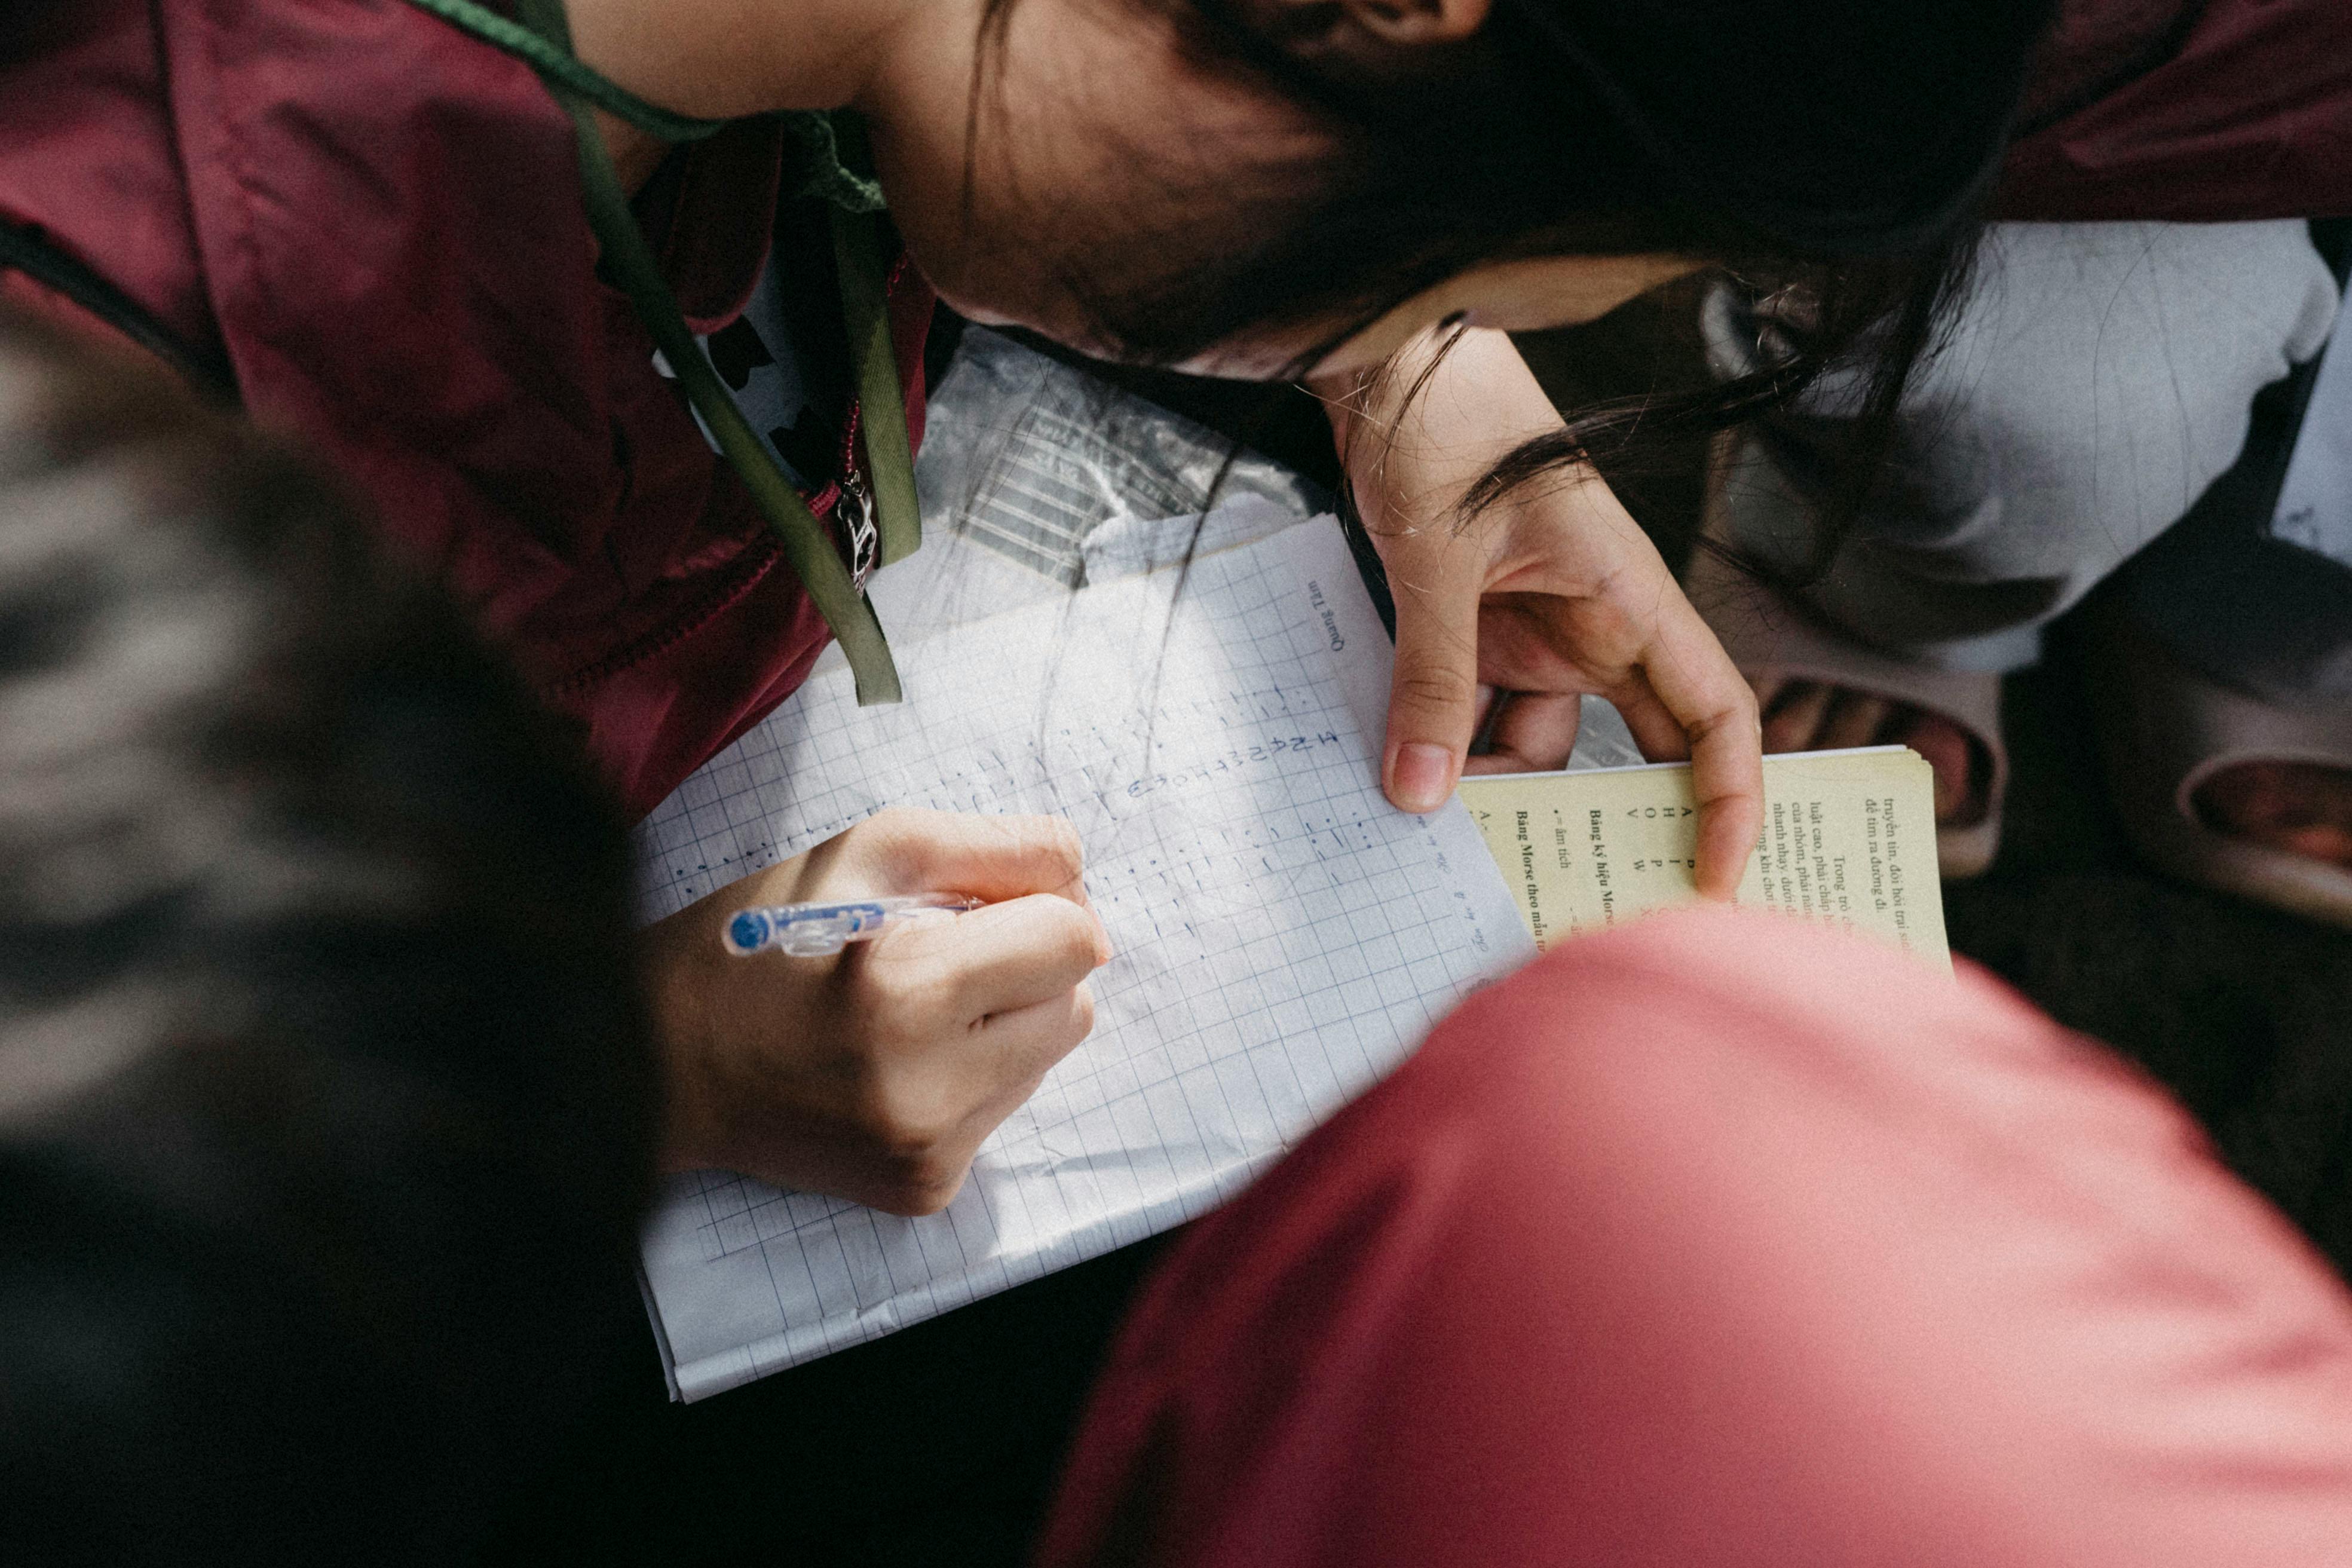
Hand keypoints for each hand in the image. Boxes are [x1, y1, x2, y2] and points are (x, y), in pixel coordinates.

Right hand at [637, 808, 1110, 1213]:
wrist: (658, 1062)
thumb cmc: (757, 937)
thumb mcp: (869, 850)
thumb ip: (998, 848)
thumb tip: (1084, 879)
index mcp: (907, 991)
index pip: (1075, 942)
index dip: (1040, 906)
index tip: (979, 903)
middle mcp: (927, 1088)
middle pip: (1076, 1005)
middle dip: (1028, 967)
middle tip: (942, 951)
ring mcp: (928, 1153)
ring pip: (1044, 1060)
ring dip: (1001, 1022)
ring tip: (906, 1008)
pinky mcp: (923, 1190)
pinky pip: (1001, 1111)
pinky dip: (968, 1075)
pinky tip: (894, 1060)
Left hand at [1320, 325, 1762, 896]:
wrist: (1383, 360)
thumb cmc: (1442, 422)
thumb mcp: (1436, 556)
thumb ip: (1431, 674)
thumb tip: (1419, 792)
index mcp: (1628, 598)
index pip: (1715, 716)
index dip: (1729, 800)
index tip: (1710, 883)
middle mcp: (1595, 624)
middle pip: (1629, 749)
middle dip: (1599, 821)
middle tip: (1561, 897)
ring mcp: (1536, 629)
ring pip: (1535, 744)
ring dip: (1489, 787)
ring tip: (1435, 833)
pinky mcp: (1479, 627)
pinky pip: (1475, 711)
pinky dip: (1444, 748)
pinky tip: (1403, 783)